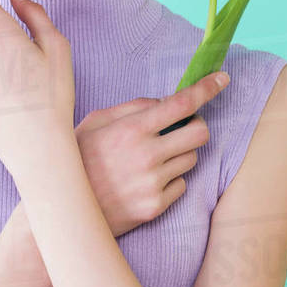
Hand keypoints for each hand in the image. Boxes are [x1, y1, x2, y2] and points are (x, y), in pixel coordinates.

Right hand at [74, 72, 229, 237]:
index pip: (181, 103)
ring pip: (191, 160)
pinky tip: (145, 181)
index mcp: (132, 129)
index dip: (207, 88)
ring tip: (151, 158)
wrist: (64, 208)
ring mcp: (153, 183)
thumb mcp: (96, 122)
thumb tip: (165, 102)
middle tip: (181, 127)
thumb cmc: (78, 158)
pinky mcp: (155, 207)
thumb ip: (132, 107)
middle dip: (196, 126)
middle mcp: (147, 155)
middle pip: (200, 134)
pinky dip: (170, 179)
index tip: (222, 79)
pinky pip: (181, 185)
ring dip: (179, 153)